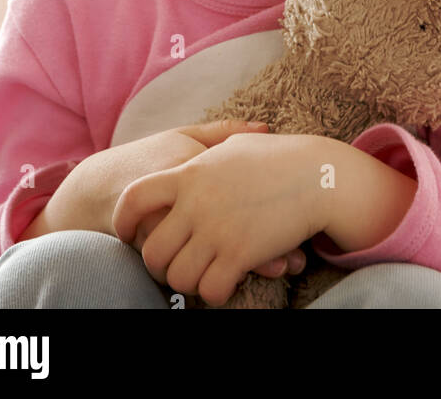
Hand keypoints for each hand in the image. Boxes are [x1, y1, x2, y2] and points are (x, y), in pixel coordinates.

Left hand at [112, 131, 327, 306]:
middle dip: (159, 266)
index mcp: (190, 173)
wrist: (318, 175)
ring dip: (188, 282)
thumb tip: (194, 157)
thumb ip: (207, 153)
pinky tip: (226, 282)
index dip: (123, 221)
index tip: (127, 233)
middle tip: (174, 266)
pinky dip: (214, 293)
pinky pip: (210, 290)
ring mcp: (217, 229)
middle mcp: (197, 202)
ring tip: (202, 275)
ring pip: (178, 277)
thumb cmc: (278, 159)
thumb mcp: (235, 147)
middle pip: (152, 251)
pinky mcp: (240, 253)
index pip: (134, 198)